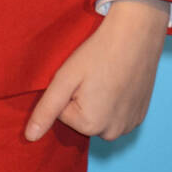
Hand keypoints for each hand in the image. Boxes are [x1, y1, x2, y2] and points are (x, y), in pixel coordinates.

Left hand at [24, 0, 169, 142]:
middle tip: (93, 74)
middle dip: (83, 97)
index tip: (80, 75)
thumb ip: (46, 110)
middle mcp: (112, 133)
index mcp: (90, 126)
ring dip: (99, 99)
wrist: (136, 33)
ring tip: (106, 76)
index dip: (68, 90)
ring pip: (100, 116)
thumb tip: (30, 137)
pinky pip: (118, 113)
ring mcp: (129, 126)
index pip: (63, 113)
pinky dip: (116, 99)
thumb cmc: (98, 52)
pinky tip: (119, 80)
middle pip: (83, 118)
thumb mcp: (65, 78)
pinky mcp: (141, 115)